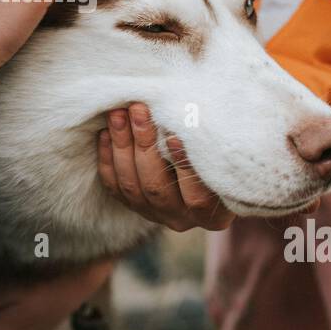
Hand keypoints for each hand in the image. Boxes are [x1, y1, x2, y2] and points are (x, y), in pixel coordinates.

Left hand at [98, 103, 234, 231]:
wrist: (206, 165)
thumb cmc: (220, 154)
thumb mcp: (224, 154)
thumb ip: (210, 145)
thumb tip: (190, 117)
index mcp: (213, 216)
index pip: (197, 198)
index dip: (184, 168)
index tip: (173, 136)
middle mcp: (182, 219)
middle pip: (156, 188)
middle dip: (144, 145)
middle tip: (138, 110)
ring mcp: (154, 214)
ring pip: (131, 186)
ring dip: (122, 146)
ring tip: (118, 114)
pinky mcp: (134, 205)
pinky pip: (114, 186)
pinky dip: (108, 157)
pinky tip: (106, 132)